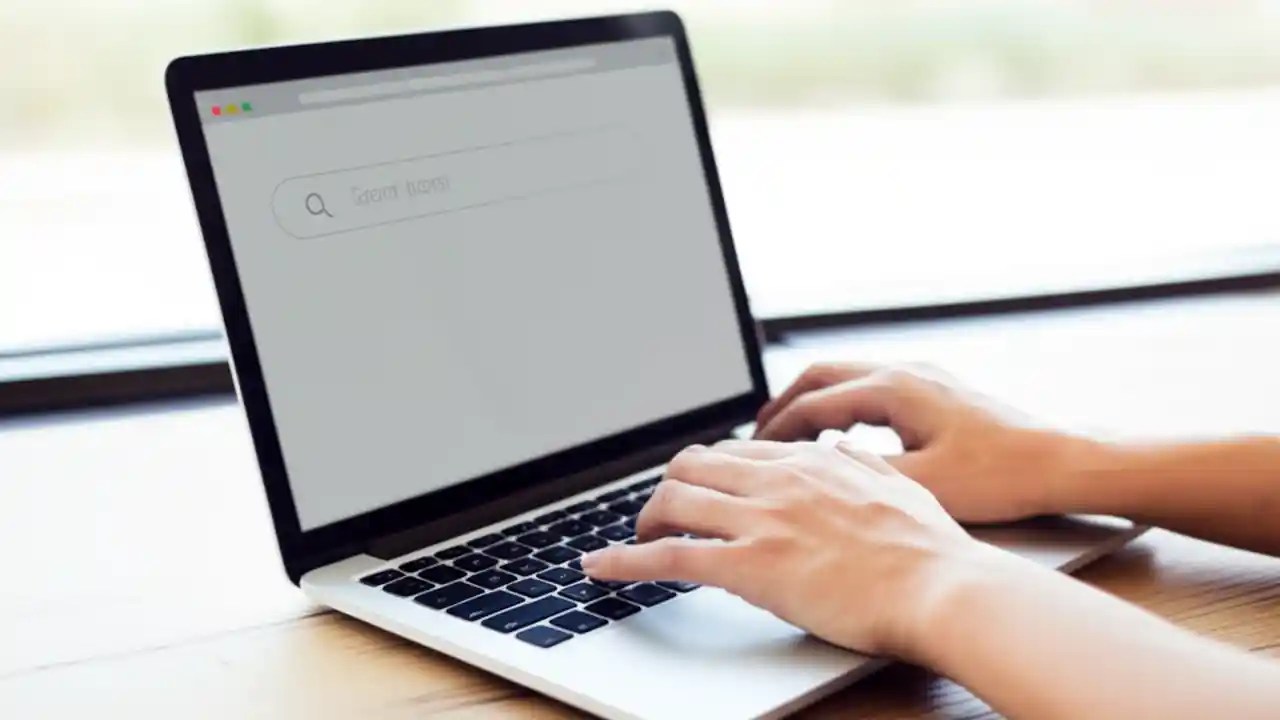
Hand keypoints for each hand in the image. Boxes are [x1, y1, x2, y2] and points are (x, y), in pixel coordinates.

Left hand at [582, 441, 1000, 659]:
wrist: (943, 588)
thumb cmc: (931, 550)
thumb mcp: (898, 487)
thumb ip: (862, 465)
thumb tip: (842, 449)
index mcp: (810, 463)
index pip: (734, 452)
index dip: (706, 471)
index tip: (698, 489)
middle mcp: (777, 481)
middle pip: (692, 465)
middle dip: (667, 489)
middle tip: (660, 515)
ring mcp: (760, 521)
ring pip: (672, 501)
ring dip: (642, 521)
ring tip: (634, 541)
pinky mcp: (749, 566)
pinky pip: (666, 558)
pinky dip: (622, 562)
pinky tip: (599, 569)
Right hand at [754, 362, 1089, 521]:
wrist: (1061, 463)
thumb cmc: (1000, 475)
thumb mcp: (921, 485)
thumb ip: (860, 472)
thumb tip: (816, 467)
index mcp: (893, 389)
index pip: (812, 405)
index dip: (775, 432)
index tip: (750, 456)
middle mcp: (904, 372)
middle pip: (821, 376)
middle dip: (783, 405)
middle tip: (756, 437)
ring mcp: (923, 377)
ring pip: (847, 378)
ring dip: (812, 403)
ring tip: (788, 434)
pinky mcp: (938, 391)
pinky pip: (871, 388)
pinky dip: (842, 407)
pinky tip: (842, 436)